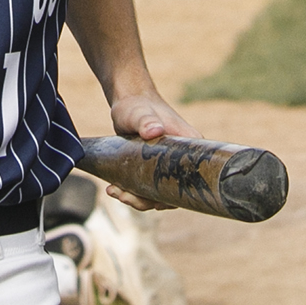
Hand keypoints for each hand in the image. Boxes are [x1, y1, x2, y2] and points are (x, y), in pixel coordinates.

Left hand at [103, 89, 199, 211]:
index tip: (155, 202)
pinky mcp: (153, 169)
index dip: (175, 198)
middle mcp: (183, 162)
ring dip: (136, 198)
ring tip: (114, 191)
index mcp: (192, 150)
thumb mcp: (141, 113)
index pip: (191, 183)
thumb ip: (147, 121)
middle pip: (172, 192)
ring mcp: (168, 166)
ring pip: (157, 192)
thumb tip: (155, 131)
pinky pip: (147, 186)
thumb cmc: (138, 106)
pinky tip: (114, 188)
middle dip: (148, 200)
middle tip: (123, 195)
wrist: (129, 102)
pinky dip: (132, 191)